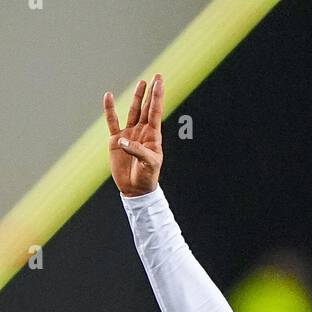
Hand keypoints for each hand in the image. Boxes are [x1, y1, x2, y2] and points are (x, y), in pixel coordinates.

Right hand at [104, 74, 163, 196]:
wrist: (135, 189)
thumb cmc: (147, 178)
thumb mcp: (148, 165)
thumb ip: (138, 151)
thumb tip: (123, 140)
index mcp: (152, 136)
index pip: (155, 111)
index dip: (157, 96)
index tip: (159, 81)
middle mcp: (142, 132)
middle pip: (146, 107)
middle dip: (151, 92)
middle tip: (156, 76)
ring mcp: (129, 134)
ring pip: (132, 111)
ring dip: (136, 97)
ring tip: (141, 82)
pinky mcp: (116, 140)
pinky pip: (112, 121)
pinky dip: (109, 109)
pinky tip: (108, 96)